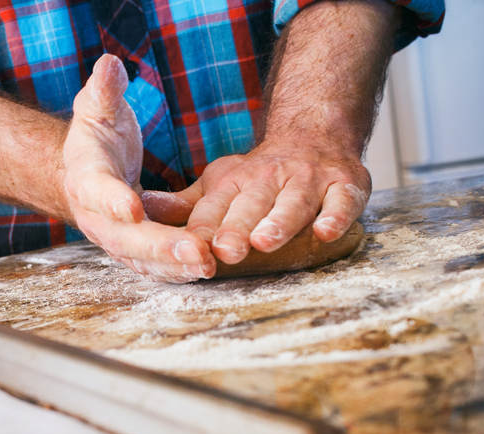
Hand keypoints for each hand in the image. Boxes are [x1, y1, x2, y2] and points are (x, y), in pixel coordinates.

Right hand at [62, 54, 214, 281]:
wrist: (85, 173)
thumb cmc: (96, 136)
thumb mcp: (96, 107)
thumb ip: (103, 90)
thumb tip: (109, 64)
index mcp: (86, 178)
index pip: (97, 191)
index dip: (114, 200)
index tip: (135, 207)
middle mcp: (97, 217)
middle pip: (126, 238)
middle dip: (161, 246)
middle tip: (195, 250)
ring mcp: (115, 239)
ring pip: (142, 260)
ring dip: (175, 266)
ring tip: (208, 266)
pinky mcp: (133, 252)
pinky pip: (155, 267)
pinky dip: (178, 272)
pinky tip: (206, 270)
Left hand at [142, 142, 370, 264]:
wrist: (315, 133)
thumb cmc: (259, 175)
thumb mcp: (218, 185)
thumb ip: (184, 205)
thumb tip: (139, 210)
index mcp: (235, 182)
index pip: (214, 208)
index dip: (203, 228)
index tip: (190, 248)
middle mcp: (269, 178)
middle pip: (252, 205)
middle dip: (238, 227)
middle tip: (226, 250)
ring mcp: (308, 180)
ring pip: (294, 201)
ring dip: (280, 221)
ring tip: (266, 241)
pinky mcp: (344, 184)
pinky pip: (342, 201)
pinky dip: (336, 216)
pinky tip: (325, 232)